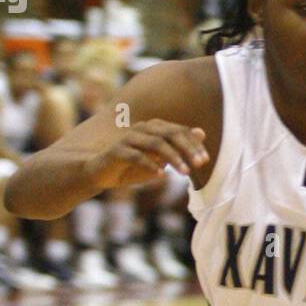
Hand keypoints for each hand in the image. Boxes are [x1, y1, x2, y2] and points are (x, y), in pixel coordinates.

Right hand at [87, 121, 208, 191]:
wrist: (99, 173)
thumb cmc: (132, 166)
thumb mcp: (159, 159)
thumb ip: (178, 147)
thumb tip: (201, 132)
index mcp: (153, 129)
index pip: (177, 131)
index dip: (193, 144)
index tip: (205, 160)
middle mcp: (141, 129)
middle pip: (168, 134)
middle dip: (186, 148)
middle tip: (200, 164)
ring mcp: (128, 139)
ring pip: (154, 143)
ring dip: (173, 157)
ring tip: (185, 172)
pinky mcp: (116, 151)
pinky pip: (135, 156)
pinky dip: (150, 165)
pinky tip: (161, 176)